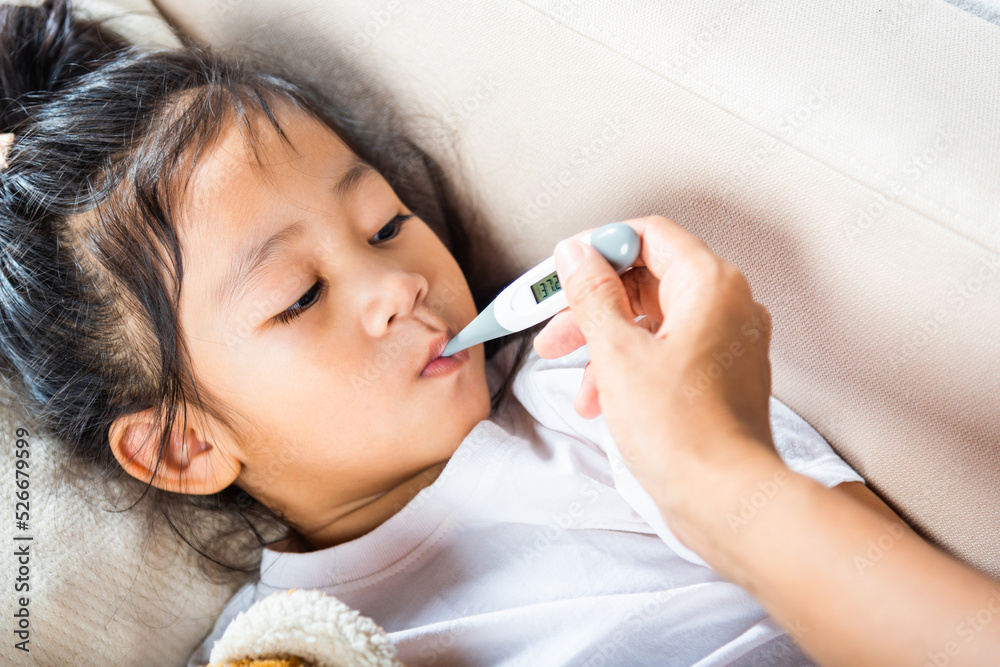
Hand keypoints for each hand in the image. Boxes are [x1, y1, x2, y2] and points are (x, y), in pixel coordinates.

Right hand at [533, 215, 777, 519]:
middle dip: (593, 306)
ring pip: (652, 322)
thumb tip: (576, 255)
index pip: (649, 236)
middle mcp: (727, 307)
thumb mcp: (617, 354)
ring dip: (605, 345)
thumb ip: (593, 295)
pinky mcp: (719, 378)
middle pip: (647, 280)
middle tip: (555, 331)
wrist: (725, 499)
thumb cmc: (684, 432)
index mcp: (710, 285)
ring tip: (574, 381)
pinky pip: (666, 354)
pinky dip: (630, 368)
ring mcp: (726, 344)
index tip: (565, 270)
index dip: (600, 248)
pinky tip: (602, 401)